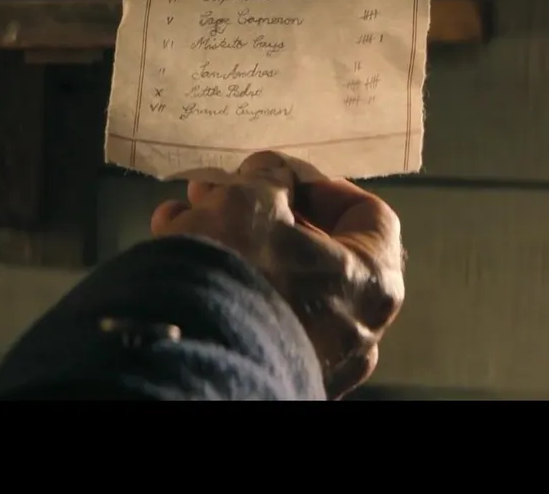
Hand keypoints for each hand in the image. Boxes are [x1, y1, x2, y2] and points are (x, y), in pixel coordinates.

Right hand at [150, 151, 404, 398]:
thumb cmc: (241, 269)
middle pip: (316, 250)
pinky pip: (254, 317)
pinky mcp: (274, 376)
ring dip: (233, 242)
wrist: (188, 355)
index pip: (370, 215)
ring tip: (184, 217)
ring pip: (277, 283)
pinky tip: (176, 254)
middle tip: (223, 191)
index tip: (284, 176)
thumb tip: (269, 173)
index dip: (324, 185)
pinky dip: (224, 283)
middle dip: (263, 212)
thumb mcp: (252, 200)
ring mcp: (318, 360)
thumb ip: (270, 176)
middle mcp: (356, 329)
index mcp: (372, 282)